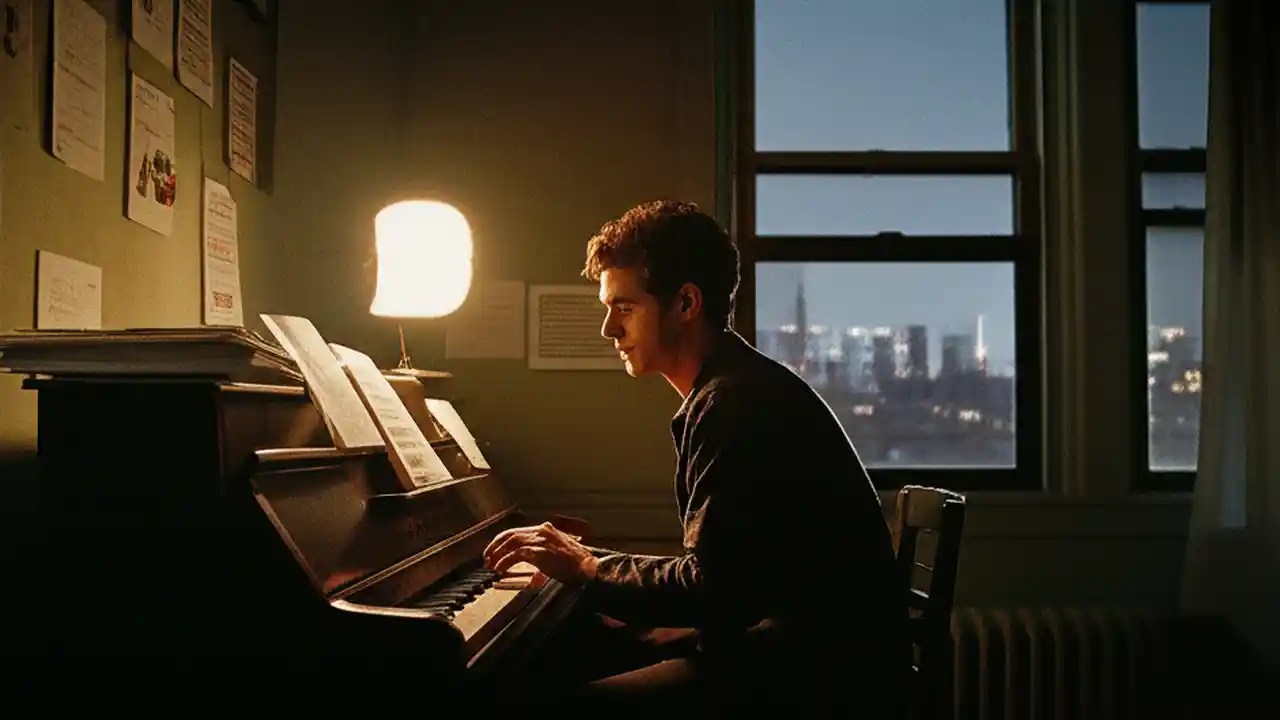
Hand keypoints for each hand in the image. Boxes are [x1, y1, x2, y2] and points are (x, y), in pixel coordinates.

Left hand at [483, 521, 598, 584]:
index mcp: (544, 529)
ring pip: (510, 542)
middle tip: (486, 558)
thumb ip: (543, 554)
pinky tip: (499, 569)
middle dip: (494, 546)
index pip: (516, 531)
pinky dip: (504, 562)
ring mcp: (540, 540)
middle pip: (509, 535)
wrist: (587, 566)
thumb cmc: (576, 563)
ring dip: (497, 554)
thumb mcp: (557, 552)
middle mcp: (540, 531)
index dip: (501, 542)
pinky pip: (515, 555)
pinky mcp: (539, 552)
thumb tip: (531, 566)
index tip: (494, 552)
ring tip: (490, 565)